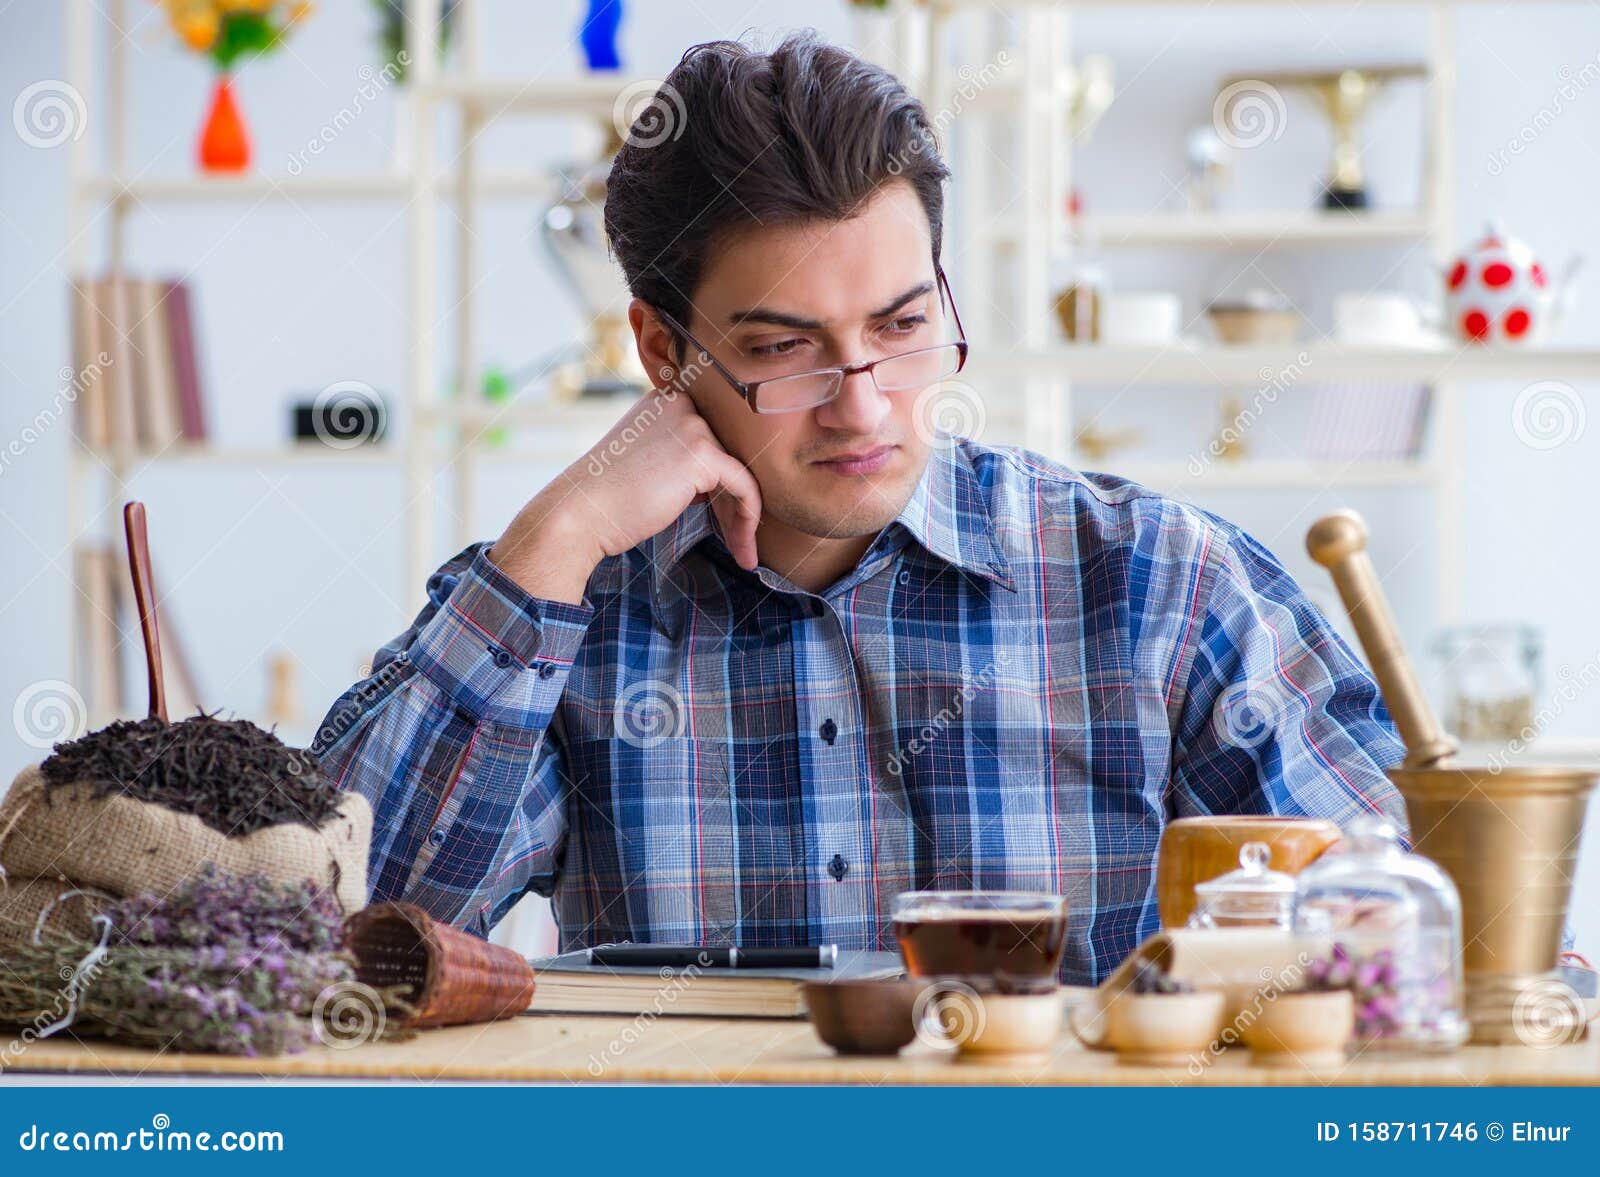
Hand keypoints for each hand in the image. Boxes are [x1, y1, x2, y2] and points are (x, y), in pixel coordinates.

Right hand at [489, 387, 761, 603]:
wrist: (579, 514)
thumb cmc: (607, 500)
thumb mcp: (646, 462)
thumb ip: (680, 458)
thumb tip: (724, 481)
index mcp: (665, 402)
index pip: (713, 438)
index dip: (723, 481)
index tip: (726, 518)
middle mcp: (681, 404)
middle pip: (729, 454)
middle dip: (735, 502)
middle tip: (736, 539)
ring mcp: (692, 425)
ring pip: (740, 473)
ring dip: (743, 517)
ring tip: (742, 552)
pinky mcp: (702, 453)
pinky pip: (744, 486)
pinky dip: (749, 518)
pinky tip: (744, 548)